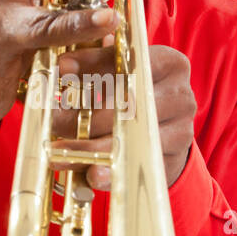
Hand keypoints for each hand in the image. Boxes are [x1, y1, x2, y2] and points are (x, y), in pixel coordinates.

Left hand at [54, 41, 195, 189]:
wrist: (161, 130)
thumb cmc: (131, 93)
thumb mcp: (115, 71)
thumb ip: (91, 65)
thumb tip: (63, 67)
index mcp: (169, 62)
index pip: (129, 61)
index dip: (92, 66)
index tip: (61, 72)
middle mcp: (181, 95)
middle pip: (130, 104)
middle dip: (86, 114)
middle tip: (54, 122)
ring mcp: (182, 128)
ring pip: (131, 138)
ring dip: (92, 146)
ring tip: (60, 152)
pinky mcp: (174, 158)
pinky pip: (137, 165)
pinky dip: (111, 170)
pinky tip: (91, 174)